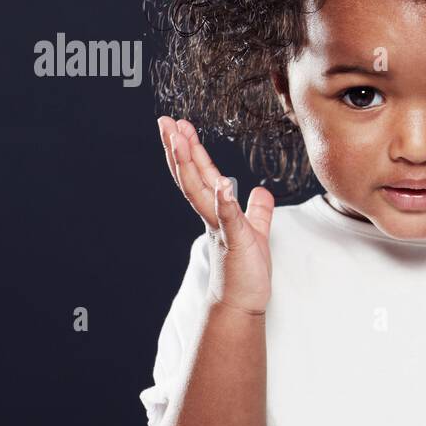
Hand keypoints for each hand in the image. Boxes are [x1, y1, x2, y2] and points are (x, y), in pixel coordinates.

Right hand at [156, 116, 274, 313]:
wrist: (242, 303)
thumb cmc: (246, 271)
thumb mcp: (255, 232)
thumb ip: (257, 211)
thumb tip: (260, 191)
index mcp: (217, 211)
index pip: (201, 174)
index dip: (191, 149)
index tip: (180, 125)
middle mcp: (213, 216)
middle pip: (192, 176)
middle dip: (179, 149)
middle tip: (165, 122)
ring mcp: (221, 228)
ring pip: (201, 191)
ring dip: (191, 165)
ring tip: (181, 140)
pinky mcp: (235, 242)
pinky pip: (229, 218)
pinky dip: (224, 201)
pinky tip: (222, 183)